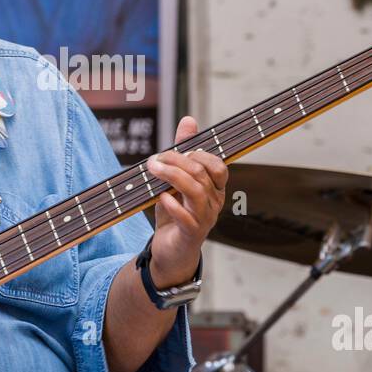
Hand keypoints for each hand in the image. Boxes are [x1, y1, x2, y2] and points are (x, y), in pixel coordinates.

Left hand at [145, 116, 226, 289]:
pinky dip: (172, 204)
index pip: (218, 166)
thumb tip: (189, 120)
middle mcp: (214, 203)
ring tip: (153, 170)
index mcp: (214, 188)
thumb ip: (184, 151)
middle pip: (203, 174)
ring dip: (172, 176)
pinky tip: (161, 197)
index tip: (174, 150)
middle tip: (154, 159)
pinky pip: (186, 217)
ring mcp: (205, 219)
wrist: (170, 252)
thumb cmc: (175, 214)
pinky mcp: (191, 234)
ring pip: (197, 192)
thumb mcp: (176, 180)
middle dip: (177, 161)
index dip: (198, 154)